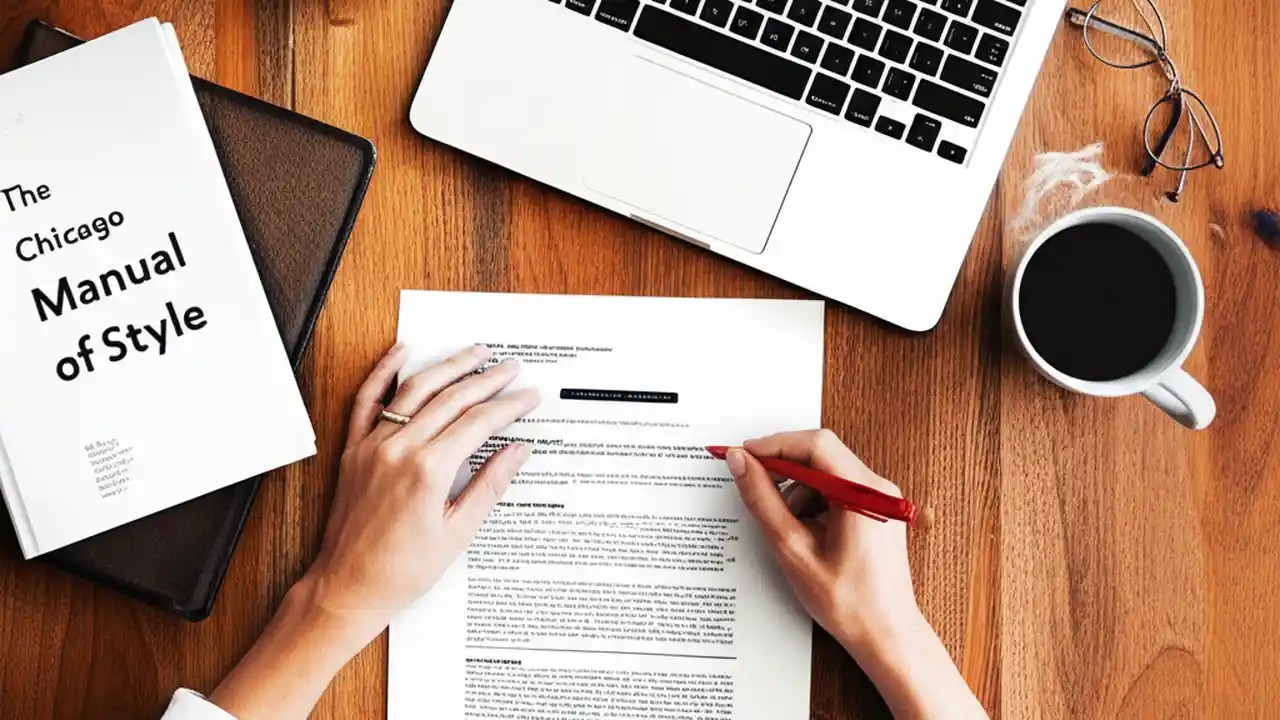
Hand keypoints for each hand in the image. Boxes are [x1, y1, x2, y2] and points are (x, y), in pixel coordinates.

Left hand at [210, 343, 539, 719]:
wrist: (348, 586)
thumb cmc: (401, 571)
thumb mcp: (458, 533)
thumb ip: (490, 486)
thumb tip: (518, 452)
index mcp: (429, 470)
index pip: (479, 422)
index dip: (509, 406)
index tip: (528, 397)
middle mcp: (399, 448)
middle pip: (452, 398)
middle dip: (487, 379)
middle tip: (511, 368)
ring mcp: (373, 445)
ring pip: (415, 389)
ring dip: (448, 366)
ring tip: (474, 352)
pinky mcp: (353, 449)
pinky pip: (368, 399)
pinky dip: (384, 371)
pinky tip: (403, 351)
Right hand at [724, 429, 987, 719]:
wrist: (886, 635)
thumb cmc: (848, 602)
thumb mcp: (794, 549)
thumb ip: (763, 500)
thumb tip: (741, 464)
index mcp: (863, 493)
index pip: (814, 444)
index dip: (774, 444)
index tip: (744, 455)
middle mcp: (877, 487)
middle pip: (821, 453)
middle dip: (783, 468)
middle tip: (752, 483)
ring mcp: (879, 498)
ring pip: (826, 472)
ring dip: (797, 490)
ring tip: (787, 529)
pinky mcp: (875, 509)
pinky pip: (836, 489)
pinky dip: (812, 502)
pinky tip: (804, 534)